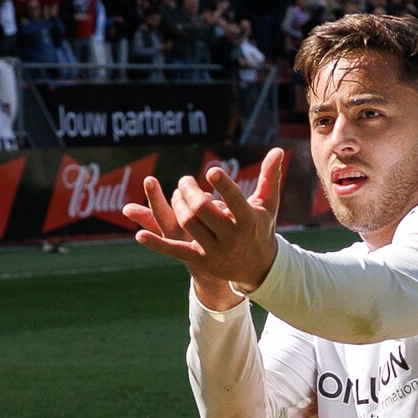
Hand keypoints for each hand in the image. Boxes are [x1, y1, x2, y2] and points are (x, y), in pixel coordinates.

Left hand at [125, 147, 287, 295]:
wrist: (258, 267)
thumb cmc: (260, 227)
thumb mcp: (267, 204)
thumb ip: (269, 176)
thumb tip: (278, 150)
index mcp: (248, 220)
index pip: (235, 202)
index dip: (224, 187)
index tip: (211, 171)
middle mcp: (231, 238)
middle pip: (202, 210)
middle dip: (189, 191)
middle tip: (185, 180)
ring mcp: (214, 251)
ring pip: (187, 223)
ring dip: (177, 204)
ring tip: (178, 194)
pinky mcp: (200, 260)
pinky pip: (174, 251)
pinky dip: (156, 244)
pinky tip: (138, 234)